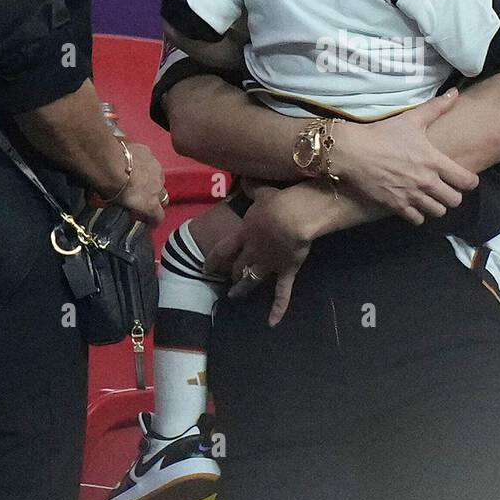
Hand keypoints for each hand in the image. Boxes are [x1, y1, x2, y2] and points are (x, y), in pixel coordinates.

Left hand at [114, 142, 165, 226]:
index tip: (148, 221)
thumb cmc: (110, 186)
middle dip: (156, 198)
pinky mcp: (150, 153)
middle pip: (163, 197)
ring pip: (158, 178)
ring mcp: (156, 169)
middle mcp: (158, 187)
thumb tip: (126, 205)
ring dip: (151, 180)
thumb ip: (127, 206)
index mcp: (150, 204)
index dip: (154, 220)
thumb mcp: (118, 204)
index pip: (159, 217)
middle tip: (144, 197)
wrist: (107, 161)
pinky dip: (144, 165)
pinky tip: (133, 162)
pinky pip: (150, 162)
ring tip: (137, 177)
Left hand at [205, 183, 314, 325]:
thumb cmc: (277, 202)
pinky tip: (271, 322)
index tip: (205, 268)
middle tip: (228, 278)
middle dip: (232, 273)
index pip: (223, 249)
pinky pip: (281, 293)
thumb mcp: (262, 191)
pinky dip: (277, 308)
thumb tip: (246, 177)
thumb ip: (252, 188)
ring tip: (235, 296)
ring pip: (251, 280)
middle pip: (238, 266)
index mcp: (244, 233)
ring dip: (242, 289)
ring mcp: (268, 264)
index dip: (214, 259)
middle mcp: (252, 252)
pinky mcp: (286, 272)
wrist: (294, 217)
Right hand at [330, 91, 478, 222]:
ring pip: (438, 212)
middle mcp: (427, 182)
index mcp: (434, 161)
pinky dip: (418, 214)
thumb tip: (456, 93)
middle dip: (453, 195)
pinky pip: (417, 220)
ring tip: (430, 197)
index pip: (467, 181)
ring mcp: (412, 196)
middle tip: (446, 188)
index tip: (464, 178)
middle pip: (455, 201)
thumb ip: (436, 107)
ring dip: (436, 205)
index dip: (470, 181)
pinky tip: (414, 204)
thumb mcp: (412, 118)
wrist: (354, 151)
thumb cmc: (384, 133)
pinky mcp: (396, 205)